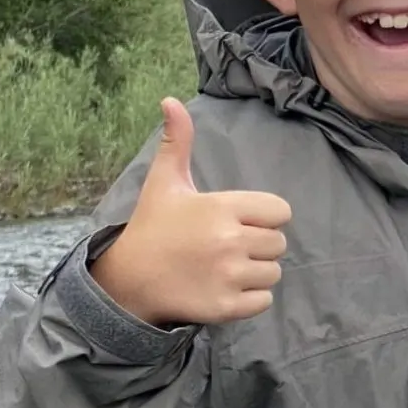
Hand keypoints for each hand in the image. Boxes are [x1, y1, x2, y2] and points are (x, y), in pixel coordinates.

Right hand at [90, 98, 293, 327]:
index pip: (280, 211)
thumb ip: (178, 142)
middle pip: (279, 243)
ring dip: (255, 272)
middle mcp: (230, 241)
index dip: (264, 216)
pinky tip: (224, 288)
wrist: (128, 280)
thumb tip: (171, 100)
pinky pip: (264, 301)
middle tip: (227, 246)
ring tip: (224, 267)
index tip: (239, 220)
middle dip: (259, 244)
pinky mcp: (226, 306)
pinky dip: (250, 299)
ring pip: (273, 273)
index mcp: (222, 208)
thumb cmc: (153, 227)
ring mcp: (229, 275)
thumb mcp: (165, 182)